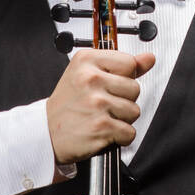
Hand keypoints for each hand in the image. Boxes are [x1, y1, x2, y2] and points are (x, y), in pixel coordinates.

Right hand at [46, 47, 155, 164]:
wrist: (46, 131)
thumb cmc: (67, 103)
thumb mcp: (87, 73)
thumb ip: (121, 65)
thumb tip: (148, 58)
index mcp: (87, 61)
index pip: (129, 63)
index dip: (125, 76)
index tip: (110, 83)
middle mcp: (91, 79)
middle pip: (135, 88)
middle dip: (124, 99)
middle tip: (103, 103)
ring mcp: (96, 103)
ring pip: (134, 111)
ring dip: (122, 119)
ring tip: (102, 117)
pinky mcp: (101, 127)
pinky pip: (129, 132)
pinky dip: (120, 136)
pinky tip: (103, 130)